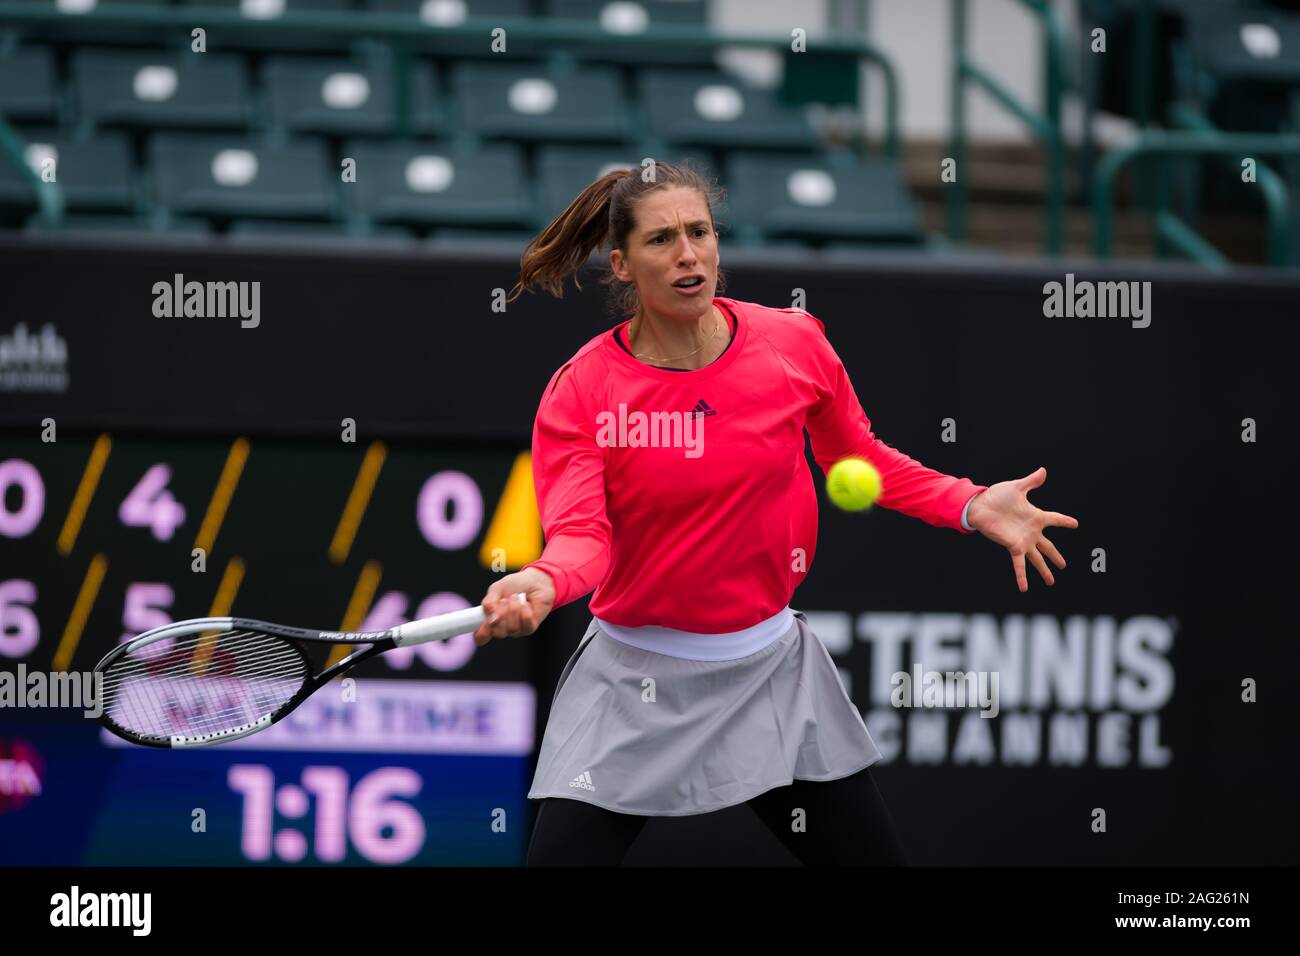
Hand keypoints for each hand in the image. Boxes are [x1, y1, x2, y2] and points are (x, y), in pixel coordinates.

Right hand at [472, 567, 555, 645]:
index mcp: (491, 619)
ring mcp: (517, 629)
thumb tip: (490, 618)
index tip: (486, 621)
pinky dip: (525, 612)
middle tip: (504, 600)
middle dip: (501, 615)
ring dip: (514, 610)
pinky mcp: (530, 627)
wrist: (535, 580)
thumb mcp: (497, 588)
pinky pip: (526, 625)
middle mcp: (503, 627)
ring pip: (512, 629)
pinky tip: (526, 604)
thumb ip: (489, 602)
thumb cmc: (515, 585)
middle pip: (498, 633)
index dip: (482, 633)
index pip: (482, 636)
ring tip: (516, 597)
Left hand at [966, 466, 1077, 592]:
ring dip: (1044, 570)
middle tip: (1064, 565)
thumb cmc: (997, 496)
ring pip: (1037, 559)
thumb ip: (1031, 482)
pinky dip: (1021, 576)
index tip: (1075, 524)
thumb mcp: (1017, 488)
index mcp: (1035, 516)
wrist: (980, 505)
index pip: (1055, 519)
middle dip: (1056, 556)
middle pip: (1048, 547)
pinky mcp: (1013, 547)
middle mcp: (1031, 532)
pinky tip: (1025, 588)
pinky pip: (1019, 564)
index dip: (1064, 521)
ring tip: (1052, 582)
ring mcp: (1023, 541)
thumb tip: (1043, 470)